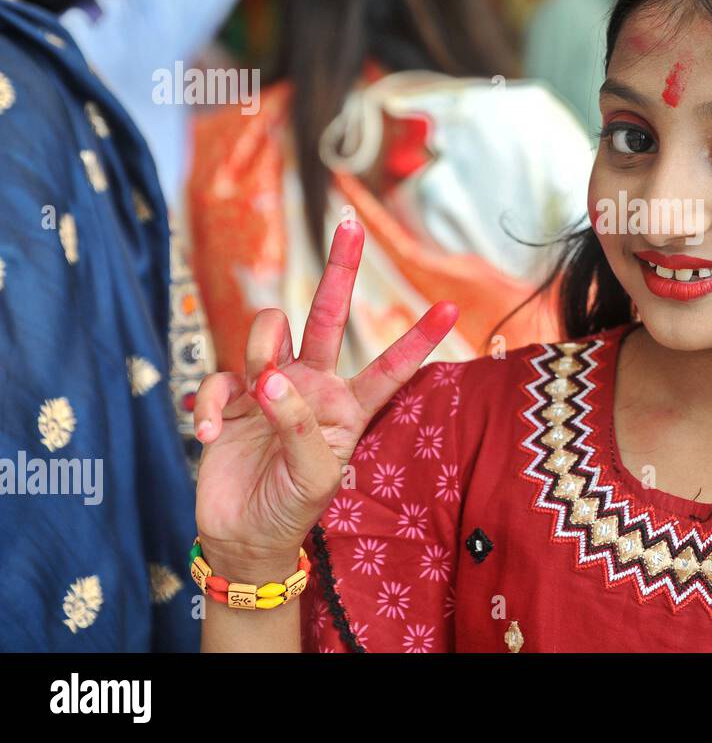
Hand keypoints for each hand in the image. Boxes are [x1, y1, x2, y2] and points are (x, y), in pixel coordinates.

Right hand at [193, 220, 458, 570]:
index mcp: (349, 406)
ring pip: (269, 331)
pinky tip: (209, 433)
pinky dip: (210, 402)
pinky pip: (220, 378)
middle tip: (350, 225)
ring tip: (254, 396)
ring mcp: (271, 386)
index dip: (419, 338)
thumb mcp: (313, 476)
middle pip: (328, 315)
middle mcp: (314, 385)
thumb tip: (272, 377)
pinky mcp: (230, 397)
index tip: (451, 307)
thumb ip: (298, 425)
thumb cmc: (292, 508)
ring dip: (260, 348)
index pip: (389, 367)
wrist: (243, 536)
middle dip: (340, 269)